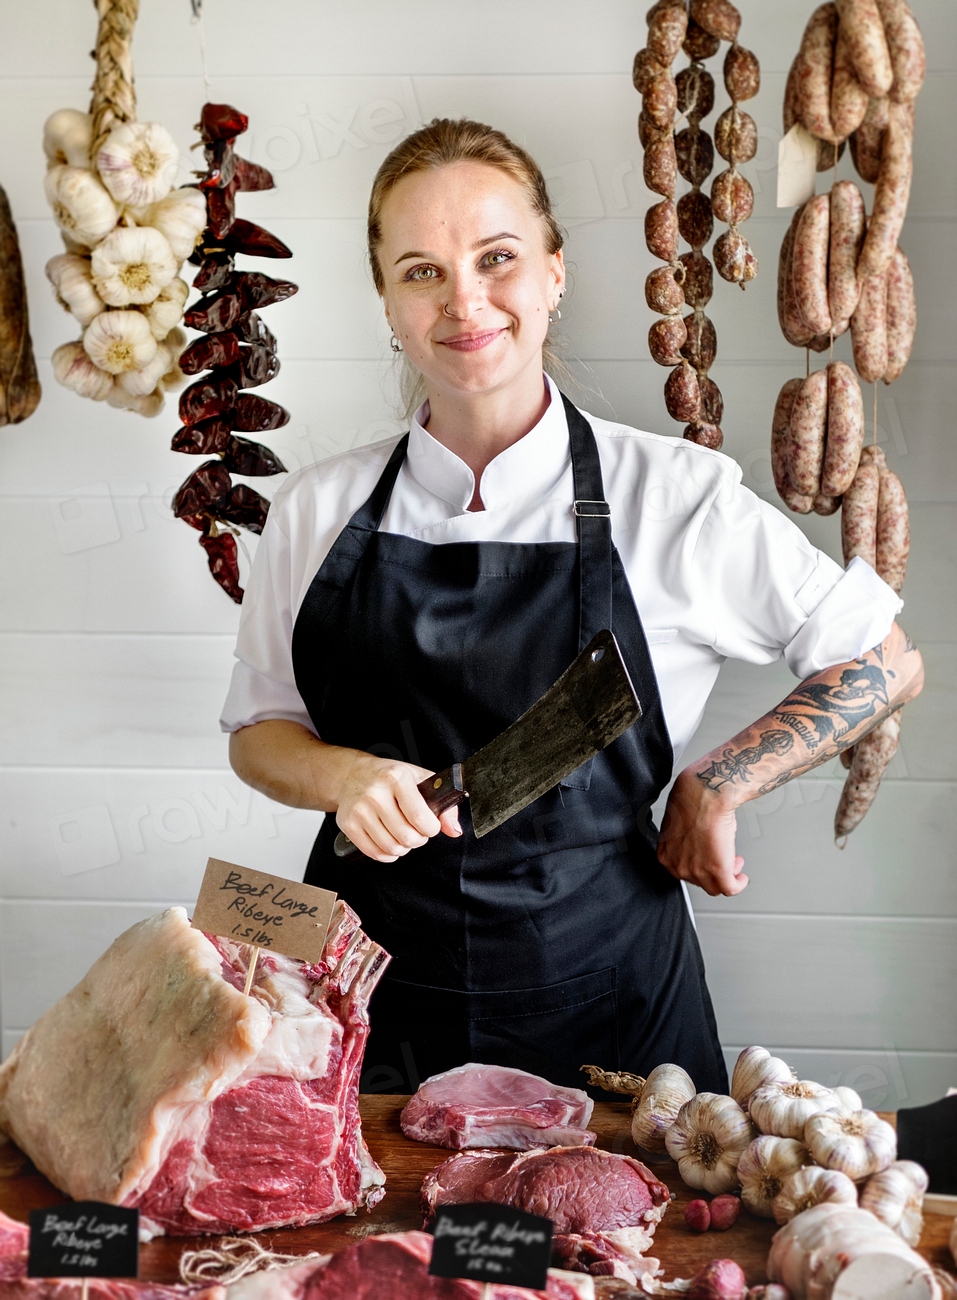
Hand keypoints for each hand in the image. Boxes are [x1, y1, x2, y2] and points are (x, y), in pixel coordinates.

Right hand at [335, 753, 461, 862]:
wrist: (352, 774)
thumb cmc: (390, 777)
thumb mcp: (420, 780)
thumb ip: (444, 806)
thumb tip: (454, 830)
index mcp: (396, 778)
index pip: (420, 818)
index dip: (431, 829)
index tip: (431, 825)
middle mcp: (375, 793)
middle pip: (407, 837)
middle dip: (418, 839)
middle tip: (417, 831)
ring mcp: (360, 810)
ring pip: (392, 848)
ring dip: (403, 847)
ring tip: (403, 834)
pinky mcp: (348, 824)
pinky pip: (375, 853)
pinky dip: (388, 854)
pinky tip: (389, 840)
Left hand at [657, 769, 748, 896]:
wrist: (706, 794)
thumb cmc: (692, 800)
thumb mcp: (679, 825)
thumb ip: (684, 840)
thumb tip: (695, 842)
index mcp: (666, 855)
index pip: (683, 873)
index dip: (700, 867)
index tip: (709, 860)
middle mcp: (678, 866)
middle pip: (699, 882)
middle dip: (714, 871)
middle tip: (725, 860)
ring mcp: (697, 871)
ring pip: (715, 887)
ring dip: (727, 877)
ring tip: (734, 863)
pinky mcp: (718, 871)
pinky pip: (730, 888)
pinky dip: (738, 885)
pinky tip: (741, 878)